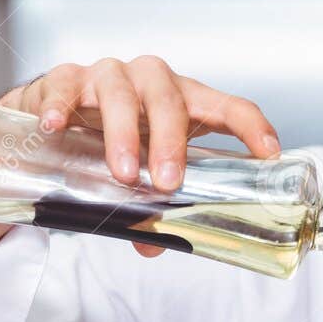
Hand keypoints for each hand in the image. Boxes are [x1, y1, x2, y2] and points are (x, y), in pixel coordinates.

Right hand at [0, 57, 279, 257]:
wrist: (54, 116)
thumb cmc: (112, 138)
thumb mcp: (139, 169)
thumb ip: (149, 206)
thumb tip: (154, 245)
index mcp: (184, 102)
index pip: (228, 107)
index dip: (251, 127)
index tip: (268, 153)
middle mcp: (151, 82)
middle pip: (170, 100)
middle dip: (172, 142)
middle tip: (168, 182)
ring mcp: (109, 76)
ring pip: (121, 93)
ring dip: (124, 133)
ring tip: (123, 172)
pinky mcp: (66, 78)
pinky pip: (65, 86)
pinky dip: (61, 106)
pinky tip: (56, 127)